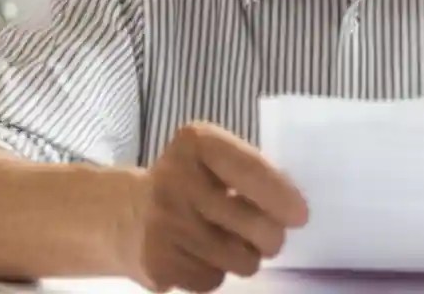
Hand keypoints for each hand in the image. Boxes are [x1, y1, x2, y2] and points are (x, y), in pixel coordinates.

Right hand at [138, 122, 308, 292]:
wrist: (122, 215)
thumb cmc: (187, 183)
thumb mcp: (213, 160)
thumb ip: (252, 173)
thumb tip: (293, 211)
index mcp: (195, 143)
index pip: (251, 169)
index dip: (281, 195)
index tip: (300, 216)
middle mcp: (175, 180)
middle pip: (257, 226)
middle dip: (272, 237)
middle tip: (267, 235)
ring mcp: (164, 225)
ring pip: (241, 260)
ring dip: (245, 256)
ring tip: (227, 241)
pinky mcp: (158, 264)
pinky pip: (214, 280)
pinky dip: (215, 272)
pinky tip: (198, 255)